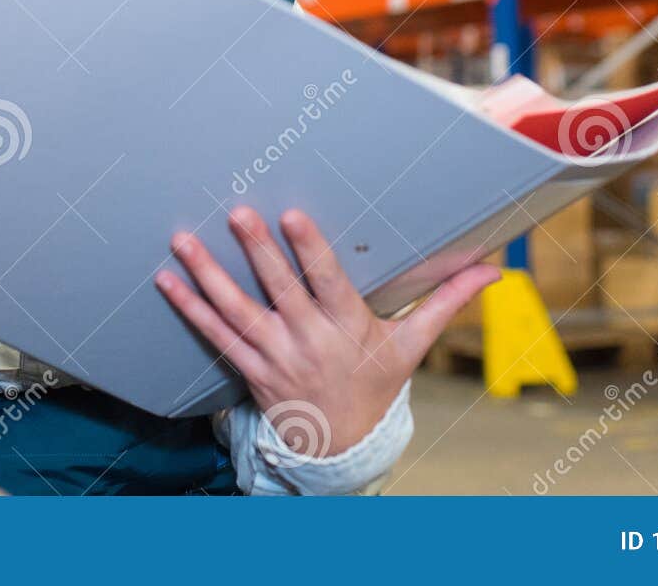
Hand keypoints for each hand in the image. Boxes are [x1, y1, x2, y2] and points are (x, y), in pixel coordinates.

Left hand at [155, 206, 500, 458]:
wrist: (341, 447)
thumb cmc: (375, 386)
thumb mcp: (411, 345)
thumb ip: (444, 301)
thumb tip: (491, 270)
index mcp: (348, 327)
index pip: (328, 283)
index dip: (310, 250)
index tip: (292, 216)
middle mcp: (308, 340)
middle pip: (280, 290)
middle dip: (257, 251)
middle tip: (238, 211)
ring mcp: (275, 356)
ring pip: (237, 312)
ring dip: (208, 275)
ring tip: (183, 241)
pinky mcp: (249, 369)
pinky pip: (215, 337)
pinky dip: (190, 309)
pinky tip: (166, 281)